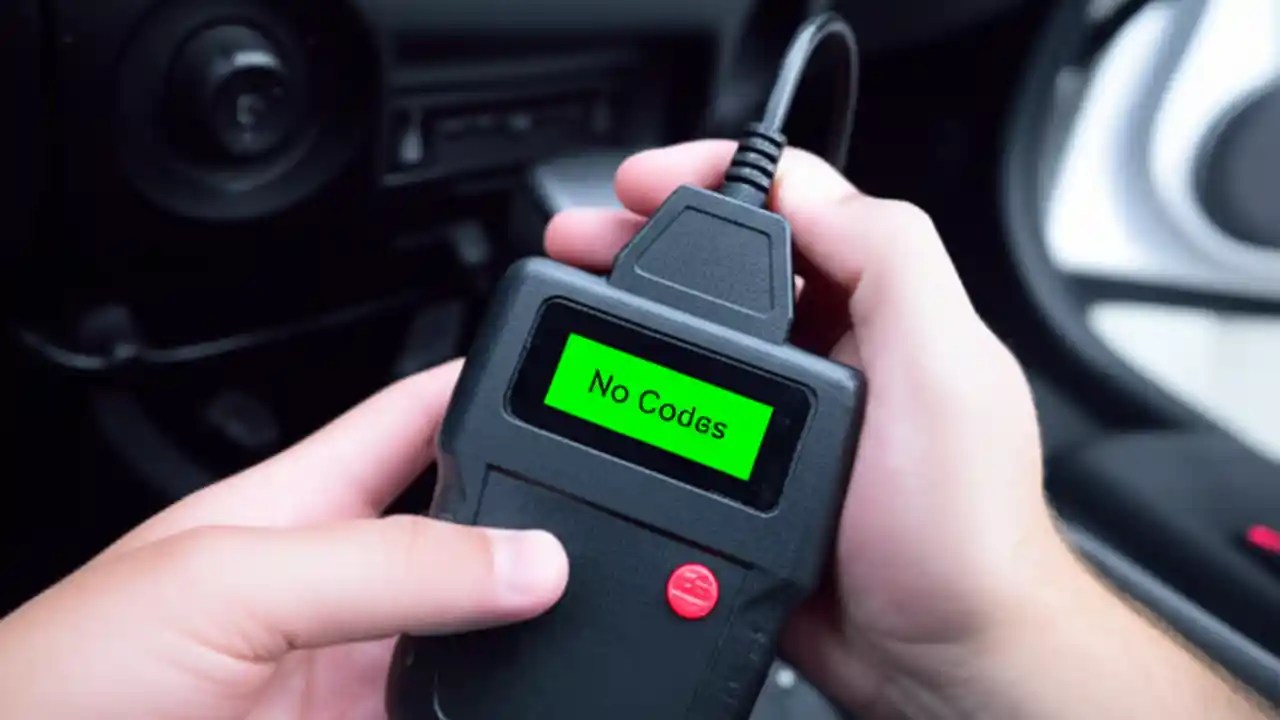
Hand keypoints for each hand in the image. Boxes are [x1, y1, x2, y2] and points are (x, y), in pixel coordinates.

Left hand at [0, 361, 568, 719]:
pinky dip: (504, 705)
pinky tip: (546, 696)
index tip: (575, 376)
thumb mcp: (224, 586)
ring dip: (535, 631)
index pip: (416, 416)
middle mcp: (336, 588)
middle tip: (613, 526)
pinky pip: (461, 714)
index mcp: (296, 505)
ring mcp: (352, 677)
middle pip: (469, 533)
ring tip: (597, 618)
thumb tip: (525, 557)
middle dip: (540, 519)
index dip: (494, 381)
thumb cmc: (58, 688)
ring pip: (480, 640)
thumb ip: (381, 564)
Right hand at [546, 142, 1261, 717]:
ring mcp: (793, 416)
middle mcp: (842, 351)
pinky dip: (643, 388)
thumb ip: (889, 262)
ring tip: (573, 296)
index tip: (644, 184)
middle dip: (650, 240)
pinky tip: (609, 387)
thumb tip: (803, 186)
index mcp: (886, 312)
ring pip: (701, 336)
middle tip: (581, 239)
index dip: (714, 182)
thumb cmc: (965, 540)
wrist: (939, 667)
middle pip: (732, 268)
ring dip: (636, 308)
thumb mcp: (945, 376)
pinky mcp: (755, 476)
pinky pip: (688, 411)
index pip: (795, 210)